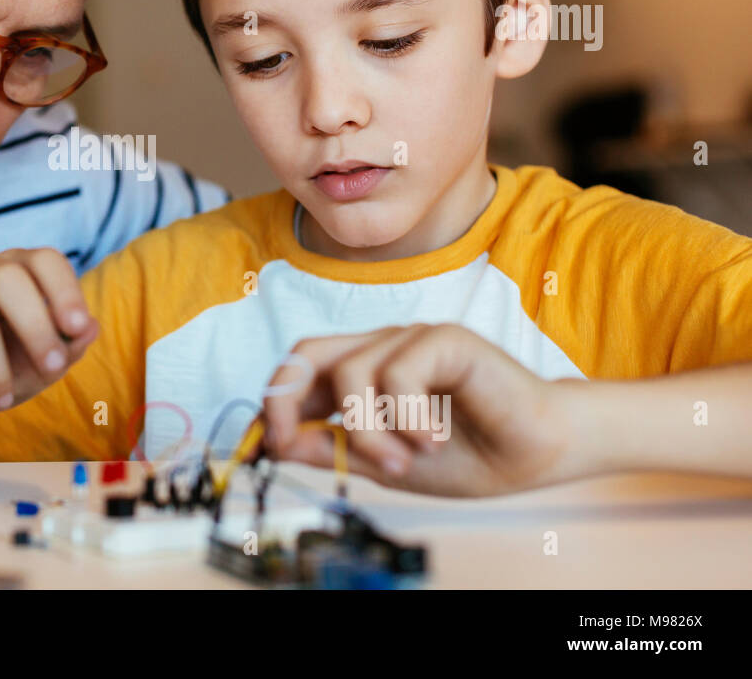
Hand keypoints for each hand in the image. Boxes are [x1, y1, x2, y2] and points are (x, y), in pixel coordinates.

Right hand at [0, 248, 98, 424]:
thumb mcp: (37, 368)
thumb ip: (66, 349)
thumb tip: (92, 329)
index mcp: (13, 269)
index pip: (43, 259)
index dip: (64, 291)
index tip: (77, 329)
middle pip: (8, 277)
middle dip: (36, 328)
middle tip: (51, 368)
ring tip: (1, 398)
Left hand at [260, 323, 580, 495]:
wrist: (537, 455)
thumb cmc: (469, 454)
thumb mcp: (384, 462)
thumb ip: (331, 447)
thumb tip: (273, 443)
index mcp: (363, 375)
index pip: (298, 373)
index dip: (273, 406)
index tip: (262, 448)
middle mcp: (381, 348)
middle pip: (307, 352)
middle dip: (285, 400)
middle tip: (289, 445)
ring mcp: (412, 339)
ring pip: (350, 373)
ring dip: (367, 431)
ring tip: (401, 462)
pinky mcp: (445, 338)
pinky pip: (398, 373)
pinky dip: (407, 416)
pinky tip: (434, 439)